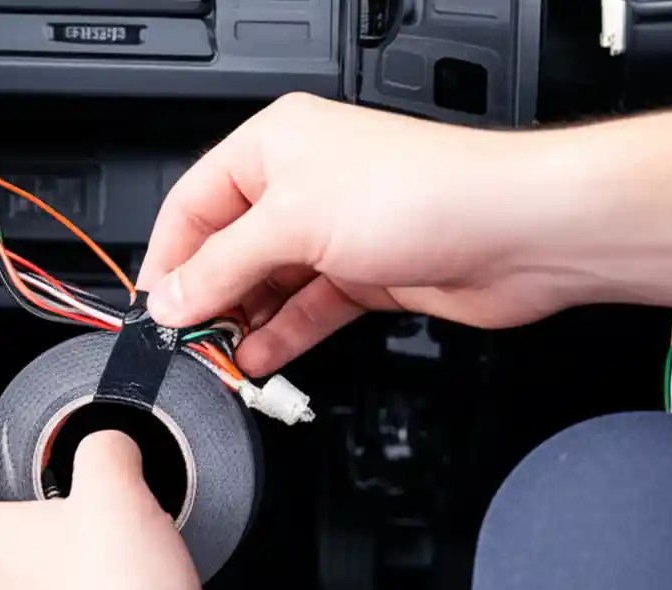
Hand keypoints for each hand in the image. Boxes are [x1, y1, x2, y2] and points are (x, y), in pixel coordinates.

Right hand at [140, 92, 583, 376]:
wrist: (517, 231)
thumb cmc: (425, 191)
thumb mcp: (294, 223)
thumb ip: (224, 266)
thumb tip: (173, 298)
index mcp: (275, 146)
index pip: (194, 202)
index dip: (169, 257)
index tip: (154, 309)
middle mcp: (304, 184)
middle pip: (230, 248)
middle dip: (207, 297)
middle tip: (187, 342)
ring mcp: (337, 232)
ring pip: (269, 285)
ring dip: (244, 324)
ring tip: (220, 360)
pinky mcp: (368, 274)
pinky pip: (308, 309)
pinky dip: (283, 335)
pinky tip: (261, 360)